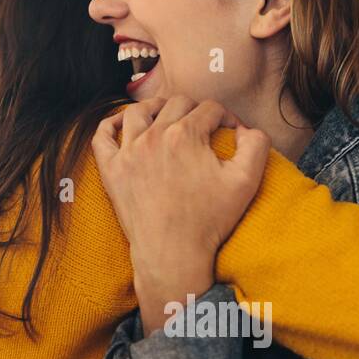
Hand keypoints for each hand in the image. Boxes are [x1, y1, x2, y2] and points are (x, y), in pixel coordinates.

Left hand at [92, 96, 270, 333]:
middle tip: (203, 125)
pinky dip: (110, 125)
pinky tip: (122, 125)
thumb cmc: (209, 221)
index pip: (210, 109)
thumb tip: (245, 128)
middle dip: (194, 109)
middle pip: (175, 103)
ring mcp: (128, 152)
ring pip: (137, 111)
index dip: (226, 117)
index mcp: (186, 134)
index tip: (230, 131)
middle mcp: (154, 136)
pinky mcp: (111, 171)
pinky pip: (102, 136)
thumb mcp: (246, 182)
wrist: (173, 255)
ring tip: (165, 116)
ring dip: (155, 108)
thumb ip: (256, 144)